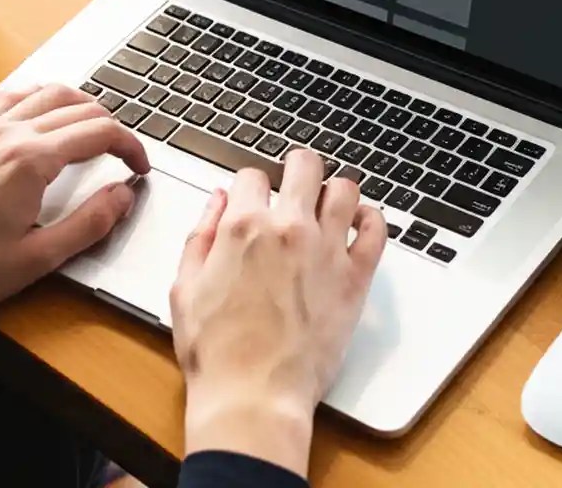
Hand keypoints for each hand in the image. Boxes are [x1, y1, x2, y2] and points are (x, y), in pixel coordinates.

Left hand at [0, 84, 149, 333]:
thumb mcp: (41, 257)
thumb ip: (91, 222)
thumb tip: (123, 195)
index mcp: (30, 161)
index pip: (99, 132)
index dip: (131, 147)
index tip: (139, 168)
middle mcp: (7, 134)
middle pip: (79, 107)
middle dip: (112, 127)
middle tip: (123, 156)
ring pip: (47, 91)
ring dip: (80, 105)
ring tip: (95, 130)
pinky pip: (10, 96)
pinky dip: (39, 97)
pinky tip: (46, 115)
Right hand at [170, 150, 385, 476]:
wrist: (254, 396)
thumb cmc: (217, 353)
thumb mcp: (185, 288)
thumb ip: (201, 236)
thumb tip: (218, 201)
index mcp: (242, 228)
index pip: (253, 175)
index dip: (252, 186)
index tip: (256, 198)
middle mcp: (288, 229)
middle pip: (305, 165)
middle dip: (299, 168)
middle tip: (298, 182)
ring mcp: (326, 250)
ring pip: (345, 189)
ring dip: (336, 191)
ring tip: (330, 204)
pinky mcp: (355, 277)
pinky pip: (377, 230)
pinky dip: (371, 219)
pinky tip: (361, 224)